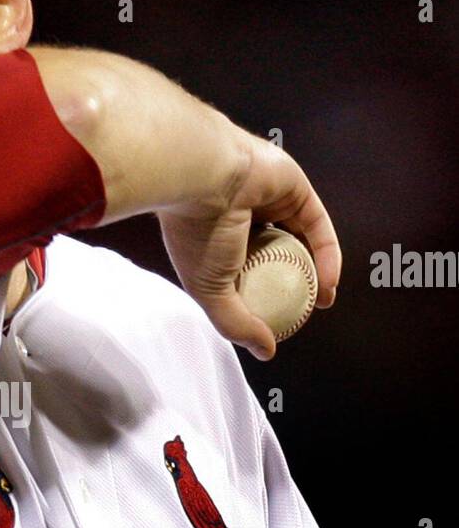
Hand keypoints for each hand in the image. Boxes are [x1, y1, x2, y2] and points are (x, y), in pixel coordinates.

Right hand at [158, 132, 340, 359]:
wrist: (200, 176)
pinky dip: (326, 252)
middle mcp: (240, 216)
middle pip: (276, 254)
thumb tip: (266, 351)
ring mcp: (268, 198)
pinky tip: (329, 279)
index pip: (245, 270)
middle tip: (307, 310)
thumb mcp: (212, 292)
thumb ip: (236, 323)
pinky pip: (315, 223)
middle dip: (295, 284)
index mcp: (214, 238)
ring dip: (316, 270)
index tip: (280, 322)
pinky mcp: (292, 184)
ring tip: (324, 299)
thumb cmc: (197, 233)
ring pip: (299, 238)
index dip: (266, 297)